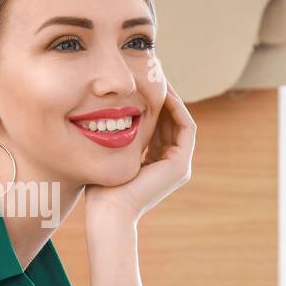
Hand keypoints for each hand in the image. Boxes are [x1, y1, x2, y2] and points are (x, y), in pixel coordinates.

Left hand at [85, 79, 195, 223]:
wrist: (108, 212)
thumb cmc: (100, 190)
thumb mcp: (108, 156)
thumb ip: (112, 140)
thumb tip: (101, 116)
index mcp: (156, 165)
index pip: (160, 127)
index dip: (152, 104)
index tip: (140, 83)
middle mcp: (172, 165)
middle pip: (172, 122)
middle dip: (162, 97)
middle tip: (153, 73)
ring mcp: (180, 166)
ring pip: (181, 121)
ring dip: (171, 99)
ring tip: (158, 77)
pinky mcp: (180, 164)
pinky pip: (185, 127)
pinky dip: (176, 108)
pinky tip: (161, 92)